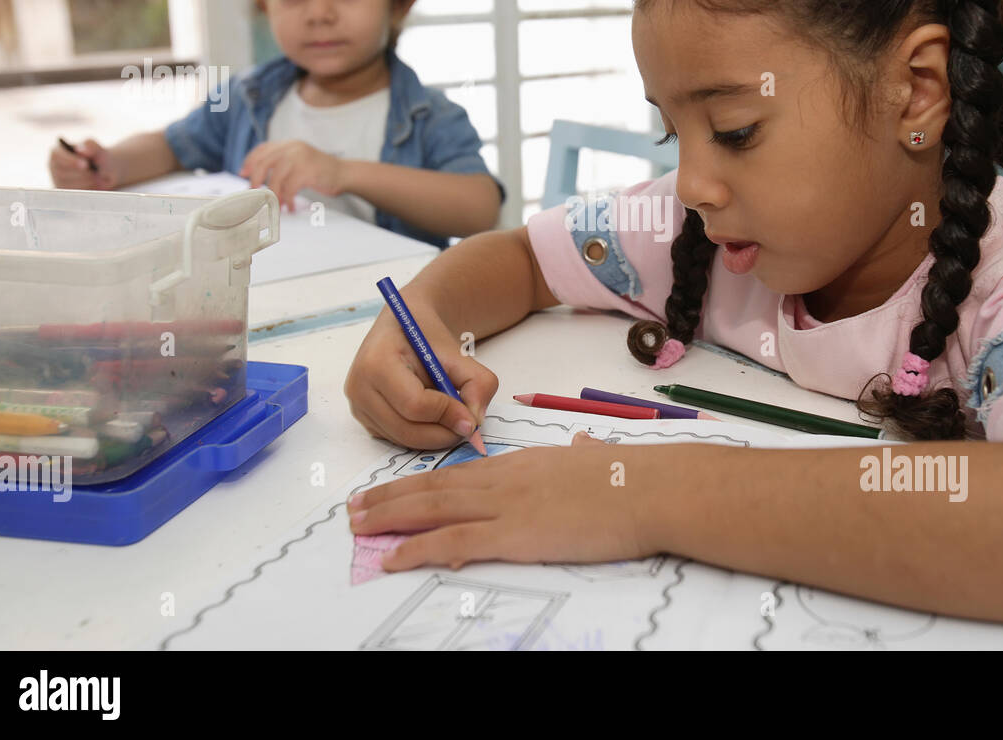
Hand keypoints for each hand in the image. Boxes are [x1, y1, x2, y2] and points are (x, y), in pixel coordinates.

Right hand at [49, 138, 118, 189]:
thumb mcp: (98, 150)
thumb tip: (81, 149)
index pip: (56, 155)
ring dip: (86, 183)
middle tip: (96, 173)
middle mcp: (54, 166)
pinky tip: (93, 184)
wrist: (105, 171)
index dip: (70, 160)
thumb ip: (91, 146)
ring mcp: (58, 180)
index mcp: (58, 152)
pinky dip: (86, 190)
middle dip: (82, 174)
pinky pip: (73, 195)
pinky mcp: (65, 191)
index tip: (85, 164)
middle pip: (62, 173)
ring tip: (97, 178)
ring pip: (69, 185)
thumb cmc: (98, 158)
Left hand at [238, 140, 342, 210]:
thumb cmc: (320, 171)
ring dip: (272, 195)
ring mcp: (301, 158)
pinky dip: (287, 200)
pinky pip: (290, 188)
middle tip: (254, 194)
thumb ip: (281, 163)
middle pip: (264, 163)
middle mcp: (293, 148)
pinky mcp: (308, 171)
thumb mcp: (299, 160)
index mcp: (288, 144)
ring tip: (274, 205)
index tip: (243, 174)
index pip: (262, 150)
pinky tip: (289, 207)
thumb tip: (256, 176)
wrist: (345, 173)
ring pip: (276, 178)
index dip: (250, 162)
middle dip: (256, 181)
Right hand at [344, 293, 498, 449]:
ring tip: (452, 416)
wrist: (404, 327)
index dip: (447, 415)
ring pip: (403, 439)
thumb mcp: (459, 353)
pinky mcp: (364, 420)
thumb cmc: (427, 337)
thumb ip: (477, 384)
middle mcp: (359, 386)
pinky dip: (422, 436)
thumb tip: (474, 422)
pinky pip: (397, 440)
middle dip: (444, 434)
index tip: (472, 419)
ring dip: (435, 436)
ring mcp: (358, 406)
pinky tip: (433, 416)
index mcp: (377, 361)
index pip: (414, 403)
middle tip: (469, 427)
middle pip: (407, 429)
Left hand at [347, 432, 652, 570]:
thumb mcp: (594, 459)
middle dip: (389, 497)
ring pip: (433, 509)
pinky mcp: (515, 535)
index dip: (418, 482)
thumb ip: (579, 455)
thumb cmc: (629, 478)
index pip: (456, 474)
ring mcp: (506, 505)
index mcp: (521, 464)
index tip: (391, 490)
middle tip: (354, 509)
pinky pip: (454, 542)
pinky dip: (418, 548)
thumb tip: (582, 446)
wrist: (648, 488)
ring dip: (390, 518)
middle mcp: (504, 479)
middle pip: (433, 487)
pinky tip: (393, 556)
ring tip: (358, 527)